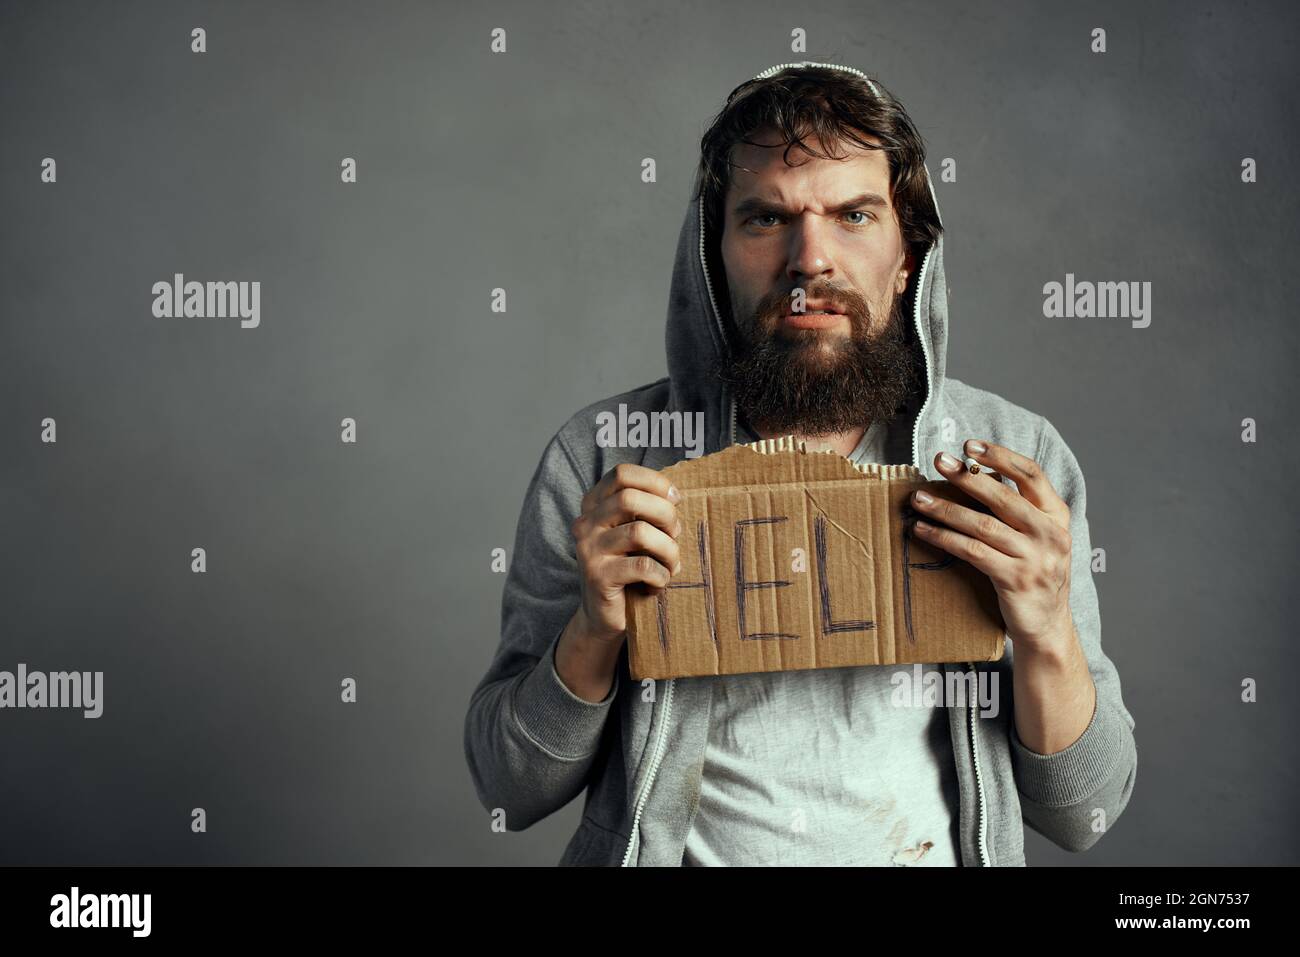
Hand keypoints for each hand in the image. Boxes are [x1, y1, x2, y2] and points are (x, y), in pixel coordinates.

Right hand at [569, 463, 682, 645]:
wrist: (604, 617)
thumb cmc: (629, 569)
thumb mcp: (634, 533)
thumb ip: (646, 510)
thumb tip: (675, 496)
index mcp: (593, 505)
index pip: (622, 474)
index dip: (654, 482)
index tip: (675, 499)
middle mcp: (585, 523)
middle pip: (630, 498)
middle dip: (665, 514)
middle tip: (676, 535)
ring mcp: (588, 549)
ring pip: (639, 533)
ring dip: (668, 550)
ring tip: (671, 564)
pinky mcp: (597, 576)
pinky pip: (642, 566)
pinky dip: (661, 575)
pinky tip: (658, 584)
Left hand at [908, 439, 1074, 652]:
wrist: (1047, 625)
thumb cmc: (1033, 572)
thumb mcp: (1036, 536)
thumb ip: (1016, 509)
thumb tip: (972, 474)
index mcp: (1056, 515)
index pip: (1032, 475)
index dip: (1001, 456)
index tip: (970, 445)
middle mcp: (1051, 534)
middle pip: (1003, 497)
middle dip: (967, 477)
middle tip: (939, 460)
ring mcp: (1035, 558)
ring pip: (983, 525)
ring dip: (946, 509)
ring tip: (919, 498)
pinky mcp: (1015, 580)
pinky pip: (973, 552)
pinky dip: (944, 538)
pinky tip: (923, 530)